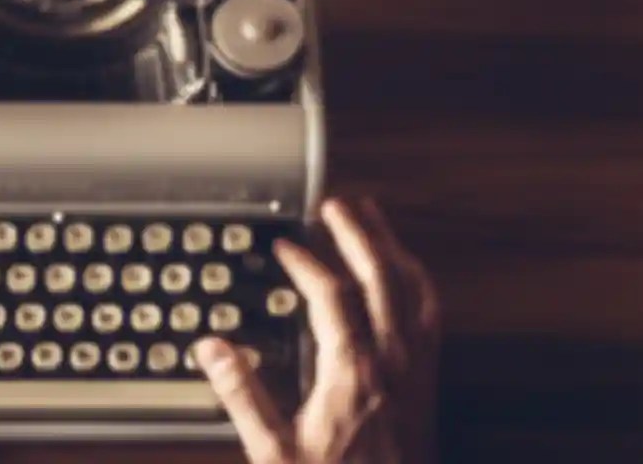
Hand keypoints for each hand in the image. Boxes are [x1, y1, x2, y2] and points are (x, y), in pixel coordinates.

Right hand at [196, 197, 439, 463]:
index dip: (307, 263)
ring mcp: (416, 370)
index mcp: (352, 371)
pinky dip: (417, 282)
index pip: (331, 296)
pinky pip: (430, 315)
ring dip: (392, 248)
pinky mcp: (428, 383)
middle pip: (381, 277)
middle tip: (337, 204)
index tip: (286, 245)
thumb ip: (242, 395)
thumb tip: (212, 348)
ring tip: (374, 219)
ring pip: (412, 289)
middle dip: (358, 234)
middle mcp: (392, 362)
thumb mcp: (275, 452)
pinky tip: (407, 274)